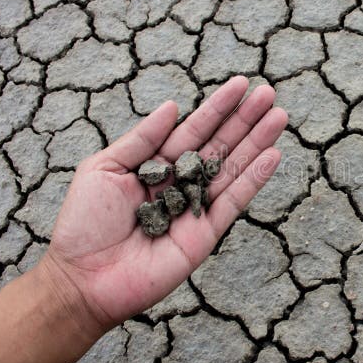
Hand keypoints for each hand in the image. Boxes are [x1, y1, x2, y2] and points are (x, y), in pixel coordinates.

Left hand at [38, 77, 286, 334]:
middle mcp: (181, 183)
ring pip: (233, 168)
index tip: (241, 84)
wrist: (84, 278)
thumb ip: (142, 139)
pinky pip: (234, 201)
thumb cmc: (84, 223)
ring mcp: (196, 208)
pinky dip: (254, 178)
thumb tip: (173, 106)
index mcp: (157, 165)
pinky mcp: (206, 234)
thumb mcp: (103, 169)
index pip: (194, 130)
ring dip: (257, 142)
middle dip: (245, 119)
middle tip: (269, 94)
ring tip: (279, 116)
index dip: (217, 108)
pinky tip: (272, 155)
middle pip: (220, 145)